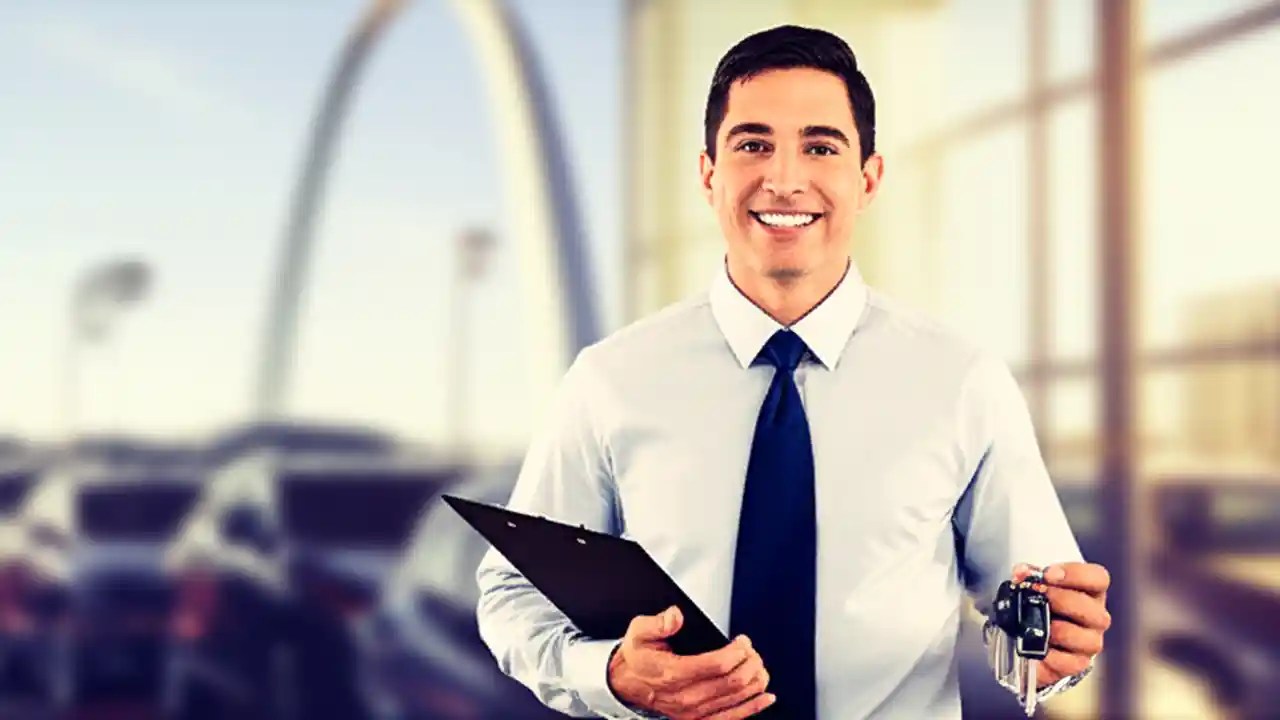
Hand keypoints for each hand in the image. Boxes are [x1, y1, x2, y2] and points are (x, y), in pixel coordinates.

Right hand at [607, 605, 776, 719]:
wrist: (626, 684)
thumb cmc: (637, 658)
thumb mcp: (639, 632)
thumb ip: (657, 623)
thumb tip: (675, 616)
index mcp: (673, 674)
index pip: (717, 665)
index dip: (737, 652)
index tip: (743, 641)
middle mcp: (685, 696)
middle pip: (732, 682)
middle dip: (750, 663)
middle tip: (751, 650)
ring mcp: (693, 712)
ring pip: (736, 699)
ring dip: (755, 681)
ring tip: (758, 665)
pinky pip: (731, 718)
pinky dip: (752, 707)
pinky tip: (765, 697)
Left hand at [1012, 562, 1111, 687]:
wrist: (1032, 635)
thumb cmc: (1040, 604)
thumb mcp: (1033, 585)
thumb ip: (1027, 576)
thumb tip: (1020, 573)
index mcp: (1089, 591)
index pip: (1098, 578)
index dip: (1076, 574)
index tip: (1049, 574)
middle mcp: (1095, 617)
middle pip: (1095, 611)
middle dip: (1064, 601)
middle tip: (1041, 596)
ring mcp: (1090, 641)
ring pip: (1088, 639)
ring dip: (1060, 630)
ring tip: (1037, 624)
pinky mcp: (1078, 663)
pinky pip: (1072, 663)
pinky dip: (1053, 656)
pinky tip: (1038, 648)